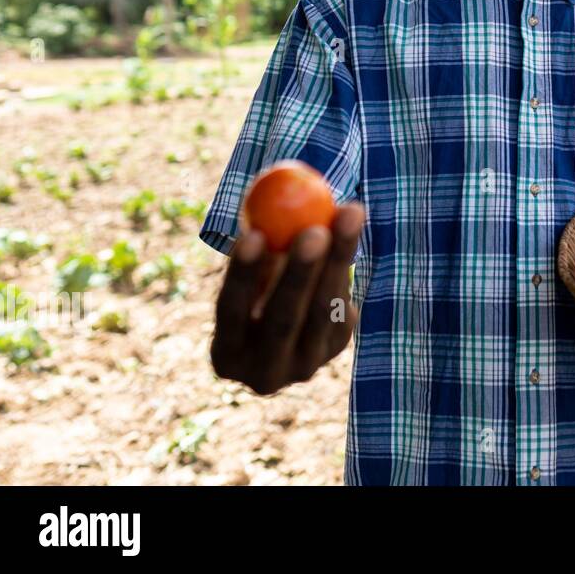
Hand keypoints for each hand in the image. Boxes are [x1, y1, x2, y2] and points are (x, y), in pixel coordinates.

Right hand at [210, 202, 364, 395]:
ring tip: (348, 212)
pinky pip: (342, 304)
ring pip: (324, 311)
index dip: (243, 275)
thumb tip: (270, 199)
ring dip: (338, 259)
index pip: (231, 313)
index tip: (256, 233)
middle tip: (314, 229)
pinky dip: (343, 266)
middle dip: (300, 273)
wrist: (289, 324)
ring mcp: (304, 367)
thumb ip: (257, 246)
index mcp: (226, 357)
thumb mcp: (248, 275)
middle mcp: (264, 374)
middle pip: (283, 319)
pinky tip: (345, 235)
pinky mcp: (335, 350)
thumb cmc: (256, 284)